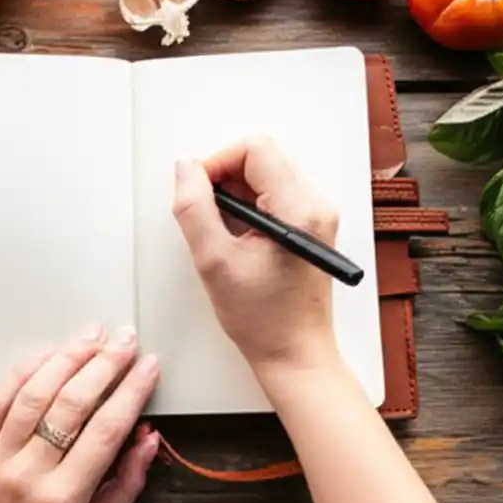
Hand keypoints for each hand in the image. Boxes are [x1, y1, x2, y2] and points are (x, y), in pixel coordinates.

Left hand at [0, 326, 160, 502]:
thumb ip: (126, 486)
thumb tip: (148, 440)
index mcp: (63, 499)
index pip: (106, 430)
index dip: (132, 391)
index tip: (149, 367)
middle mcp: (27, 475)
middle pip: (72, 403)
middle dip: (104, 364)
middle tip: (124, 340)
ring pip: (33, 394)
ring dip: (65, 358)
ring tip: (90, 336)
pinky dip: (20, 372)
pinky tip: (43, 354)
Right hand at [171, 135, 339, 374]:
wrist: (295, 354)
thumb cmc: (264, 319)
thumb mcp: (214, 261)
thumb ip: (194, 207)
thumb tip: (186, 169)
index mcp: (299, 210)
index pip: (255, 148)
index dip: (217, 162)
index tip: (198, 190)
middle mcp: (315, 205)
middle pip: (262, 157)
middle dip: (225, 176)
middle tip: (208, 213)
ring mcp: (316, 215)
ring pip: (266, 173)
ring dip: (235, 192)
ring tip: (223, 232)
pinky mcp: (309, 226)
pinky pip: (274, 194)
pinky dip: (248, 205)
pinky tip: (238, 238)